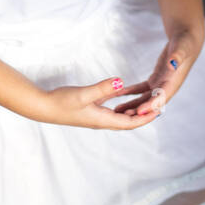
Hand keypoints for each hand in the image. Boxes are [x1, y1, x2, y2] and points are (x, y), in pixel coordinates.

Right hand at [41, 76, 160, 129]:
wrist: (43, 107)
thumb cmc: (61, 102)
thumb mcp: (84, 94)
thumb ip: (103, 88)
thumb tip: (122, 82)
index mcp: (103, 120)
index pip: (130, 122)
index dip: (146, 117)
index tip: (160, 111)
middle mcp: (102, 119)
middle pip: (129, 119)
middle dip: (144, 113)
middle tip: (159, 104)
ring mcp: (97, 114)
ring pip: (121, 113)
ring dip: (134, 108)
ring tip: (148, 99)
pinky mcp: (91, 107)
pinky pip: (111, 104)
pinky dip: (121, 100)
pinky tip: (126, 90)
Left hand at [112, 27, 200, 116]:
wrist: (187, 42)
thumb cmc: (185, 43)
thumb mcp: (182, 48)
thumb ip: (177, 56)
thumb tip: (173, 63)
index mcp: (174, 82)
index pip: (162, 97)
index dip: (150, 106)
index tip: (138, 112)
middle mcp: (167, 87)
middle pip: (151, 102)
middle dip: (137, 110)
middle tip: (121, 115)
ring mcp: (161, 85)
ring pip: (144, 99)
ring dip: (132, 105)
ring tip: (117, 109)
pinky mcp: (155, 80)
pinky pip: (141, 89)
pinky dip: (131, 92)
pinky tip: (119, 94)